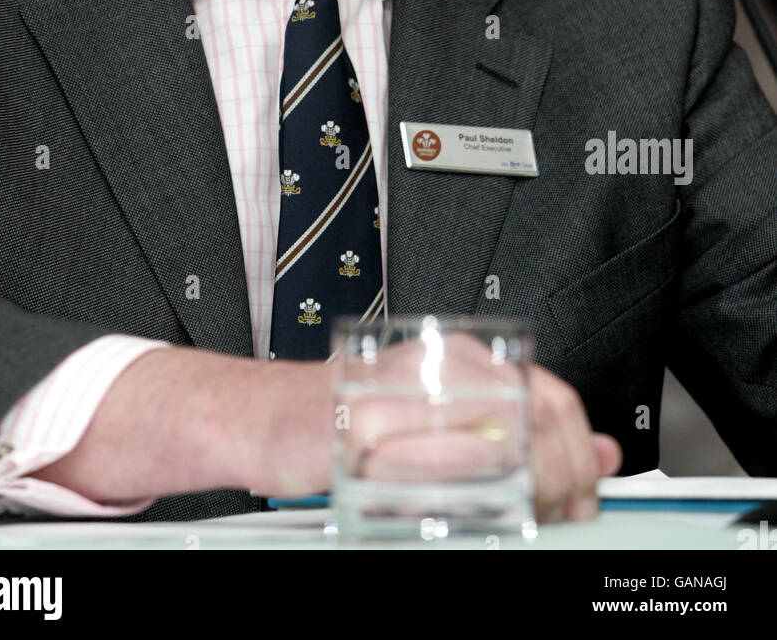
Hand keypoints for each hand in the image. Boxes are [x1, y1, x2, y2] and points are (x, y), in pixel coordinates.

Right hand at [256, 335, 621, 523]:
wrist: (266, 417)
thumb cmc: (353, 423)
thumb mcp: (448, 423)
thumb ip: (524, 433)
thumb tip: (604, 454)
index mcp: (464, 356)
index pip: (554, 398)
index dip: (580, 457)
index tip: (582, 496)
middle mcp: (437, 363)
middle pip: (534, 419)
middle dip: (559, 479)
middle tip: (556, 515)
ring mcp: (402, 392)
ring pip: (493, 443)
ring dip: (514, 492)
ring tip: (507, 514)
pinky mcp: (365, 428)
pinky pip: (429, 463)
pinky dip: (454, 489)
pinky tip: (451, 501)